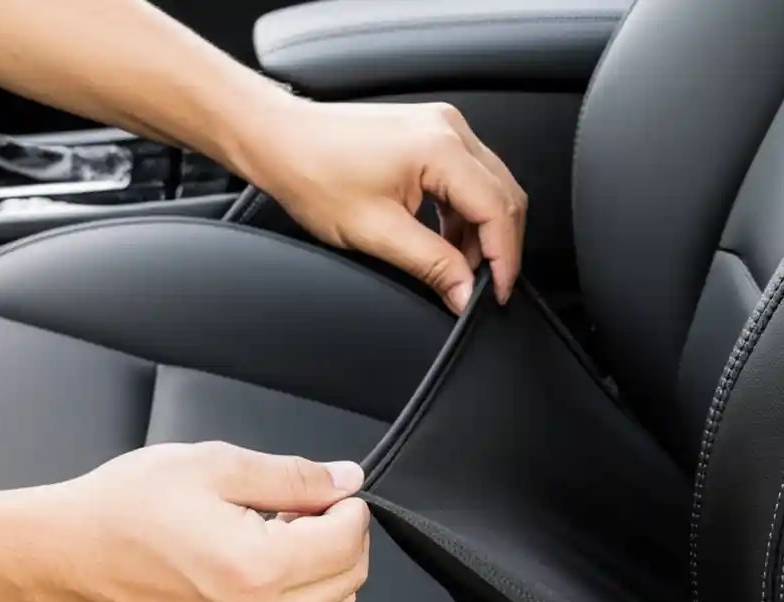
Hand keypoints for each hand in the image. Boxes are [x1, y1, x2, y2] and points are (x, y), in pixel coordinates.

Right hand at [23, 442, 369, 601]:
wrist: (60, 555)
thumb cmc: (122, 508)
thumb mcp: (213, 465)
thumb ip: (292, 476)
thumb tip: (344, 478)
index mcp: (255, 570)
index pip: (348, 542)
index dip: (348, 506)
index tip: (332, 489)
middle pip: (347, 581)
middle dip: (340, 537)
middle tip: (306, 506)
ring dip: (320, 568)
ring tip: (276, 532)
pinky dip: (292, 597)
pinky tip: (256, 562)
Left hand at [242, 99, 526, 313]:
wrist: (279, 140)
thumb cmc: (312, 173)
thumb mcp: (375, 232)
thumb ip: (431, 264)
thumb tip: (465, 293)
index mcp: (441, 148)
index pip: (498, 209)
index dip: (504, 258)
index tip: (496, 292)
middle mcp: (448, 129)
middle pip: (503, 195)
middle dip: (498, 246)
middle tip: (482, 286)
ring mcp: (440, 127)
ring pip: (488, 186)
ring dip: (480, 230)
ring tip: (457, 267)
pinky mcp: (428, 133)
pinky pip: (466, 177)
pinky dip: (463, 212)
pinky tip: (445, 239)